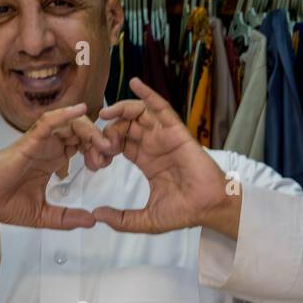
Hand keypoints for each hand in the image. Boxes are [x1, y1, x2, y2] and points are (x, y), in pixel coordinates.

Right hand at [0, 103, 116, 229]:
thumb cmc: (6, 205)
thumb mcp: (44, 215)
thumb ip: (67, 218)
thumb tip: (92, 221)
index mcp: (52, 160)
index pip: (81, 145)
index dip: (96, 149)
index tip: (106, 164)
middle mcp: (48, 147)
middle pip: (79, 131)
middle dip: (98, 138)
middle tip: (110, 152)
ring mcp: (39, 142)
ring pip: (69, 124)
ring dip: (89, 129)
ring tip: (102, 142)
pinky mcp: (29, 140)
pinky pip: (49, 121)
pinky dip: (65, 114)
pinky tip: (81, 110)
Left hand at [95, 78, 240, 237]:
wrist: (206, 209)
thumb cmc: (182, 212)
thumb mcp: (144, 219)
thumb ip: (120, 219)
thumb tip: (96, 216)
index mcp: (146, 160)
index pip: (120, 143)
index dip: (104, 147)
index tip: (95, 162)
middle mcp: (154, 145)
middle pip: (125, 126)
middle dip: (108, 130)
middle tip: (98, 144)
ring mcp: (165, 136)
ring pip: (138, 113)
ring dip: (120, 110)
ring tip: (104, 114)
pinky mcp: (176, 131)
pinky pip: (161, 107)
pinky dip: (148, 93)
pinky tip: (134, 83)